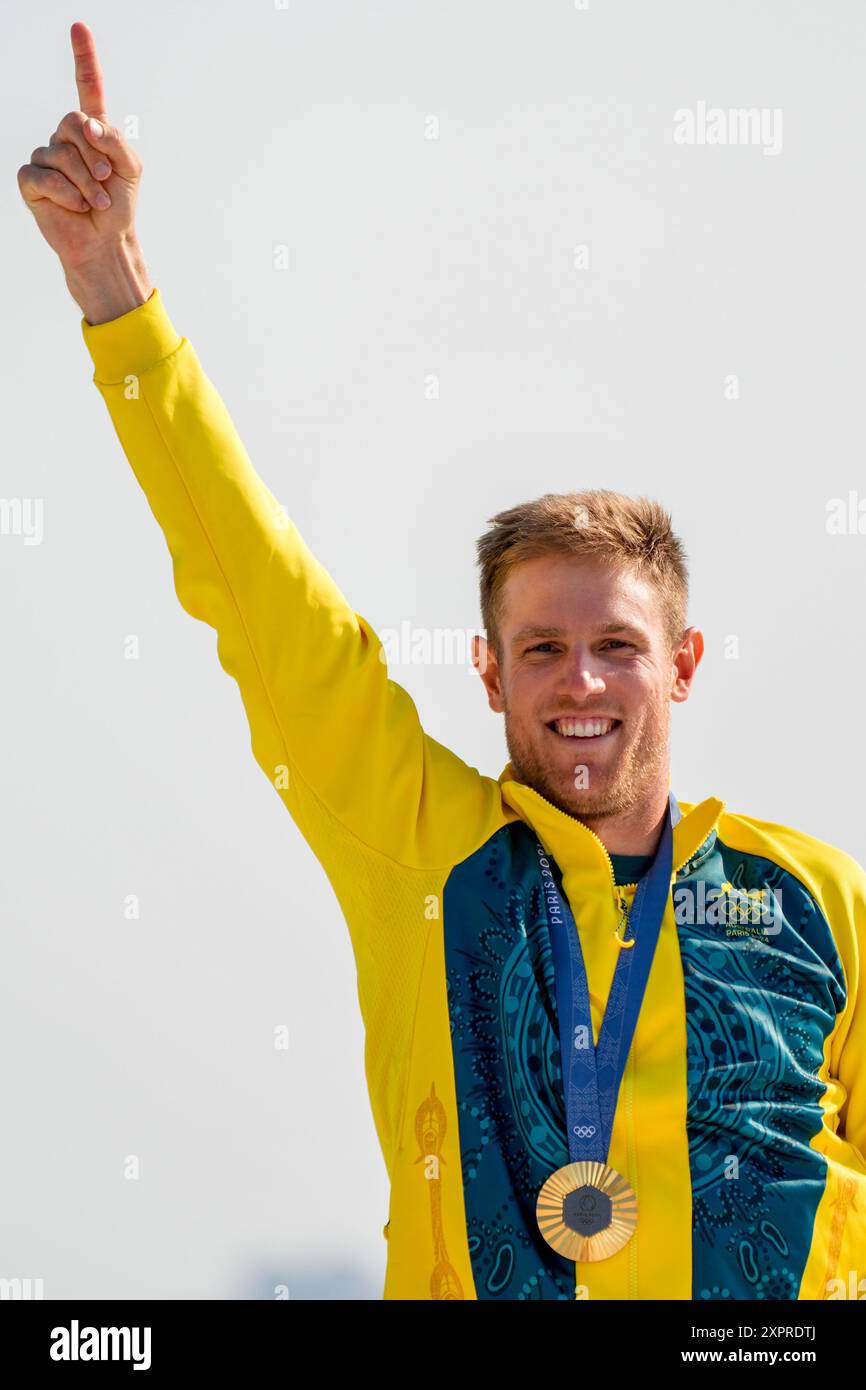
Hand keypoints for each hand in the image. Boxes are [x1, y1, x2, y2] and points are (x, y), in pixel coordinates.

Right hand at [17, 20, 150, 319]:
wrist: (106, 242)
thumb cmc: (119, 206)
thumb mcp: (131, 169)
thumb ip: (116, 140)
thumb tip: (85, 123)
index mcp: (93, 130)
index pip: (87, 88)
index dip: (83, 59)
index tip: (79, 28)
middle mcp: (66, 138)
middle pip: (73, 122)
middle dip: (95, 155)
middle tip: (107, 182)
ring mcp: (46, 157)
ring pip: (60, 153)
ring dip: (86, 182)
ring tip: (96, 201)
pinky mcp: (32, 180)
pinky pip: (45, 176)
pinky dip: (67, 194)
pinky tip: (76, 206)